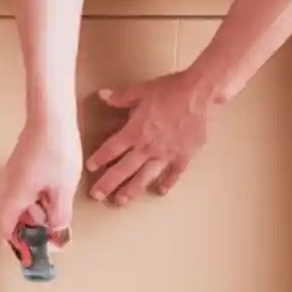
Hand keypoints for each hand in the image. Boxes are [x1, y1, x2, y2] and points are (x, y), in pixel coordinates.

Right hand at [0, 114, 81, 240]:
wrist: (51, 116)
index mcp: (14, 197)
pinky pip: (22, 190)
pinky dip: (35, 200)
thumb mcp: (64, 189)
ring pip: (18, 203)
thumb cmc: (57, 152)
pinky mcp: (20, 164)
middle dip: (30, 230)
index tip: (31, 253)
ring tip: (57, 216)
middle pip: (12, 218)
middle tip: (52, 236)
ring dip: (35, 214)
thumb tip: (56, 233)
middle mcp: (7, 187)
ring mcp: (12, 174)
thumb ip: (59, 215)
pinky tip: (54, 195)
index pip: (6, 229)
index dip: (17, 244)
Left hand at [86, 72, 222, 204]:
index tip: (90, 168)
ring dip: (132, 190)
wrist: (201, 95)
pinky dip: (167, 182)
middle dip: (108, 184)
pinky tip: (161, 191)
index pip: (111, 149)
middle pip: (123, 169)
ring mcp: (165, 154)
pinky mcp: (183, 156)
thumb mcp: (142, 90)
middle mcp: (147, 147)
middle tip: (96, 196)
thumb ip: (121, 97)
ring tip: (121, 202)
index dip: (99, 158)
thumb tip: (102, 95)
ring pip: (145, 177)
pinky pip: (173, 173)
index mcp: (135, 131)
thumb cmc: (171, 90)